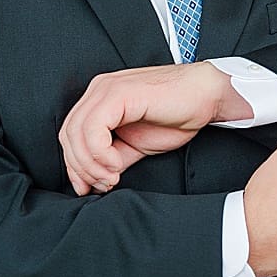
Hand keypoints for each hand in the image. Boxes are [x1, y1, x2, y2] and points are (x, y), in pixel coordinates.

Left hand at [59, 62, 251, 195]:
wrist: (208, 96)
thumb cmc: (179, 114)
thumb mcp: (138, 144)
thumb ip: (114, 157)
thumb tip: (96, 178)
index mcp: (101, 99)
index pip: (71, 135)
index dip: (75, 165)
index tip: (87, 187)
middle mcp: (99, 90)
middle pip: (68, 135)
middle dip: (80, 168)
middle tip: (102, 185)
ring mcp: (106, 89)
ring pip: (76, 133)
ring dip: (90, 164)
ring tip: (111, 177)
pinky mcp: (118, 94)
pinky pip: (93, 129)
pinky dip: (98, 153)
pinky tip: (115, 164)